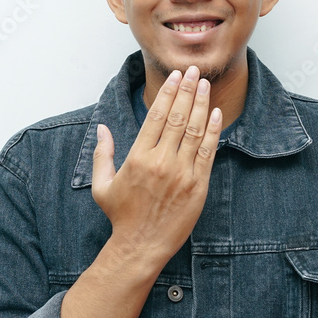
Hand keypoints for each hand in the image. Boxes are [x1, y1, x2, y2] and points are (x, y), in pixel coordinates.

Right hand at [91, 65, 222, 261]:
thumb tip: (102, 129)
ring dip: (201, 104)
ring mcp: (182, 173)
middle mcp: (161, 162)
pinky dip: (213, 130)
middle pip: (177, 117)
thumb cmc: (122, 217)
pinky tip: (215, 113)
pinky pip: (207, 152)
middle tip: (194, 71)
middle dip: (187, 91)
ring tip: (205, 85)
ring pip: (194, 130)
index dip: (168, 93)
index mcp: (138, 158)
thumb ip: (102, 154)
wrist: (142, 246)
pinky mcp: (198, 185)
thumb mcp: (102, 186)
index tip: (175, 77)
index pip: (156, 116)